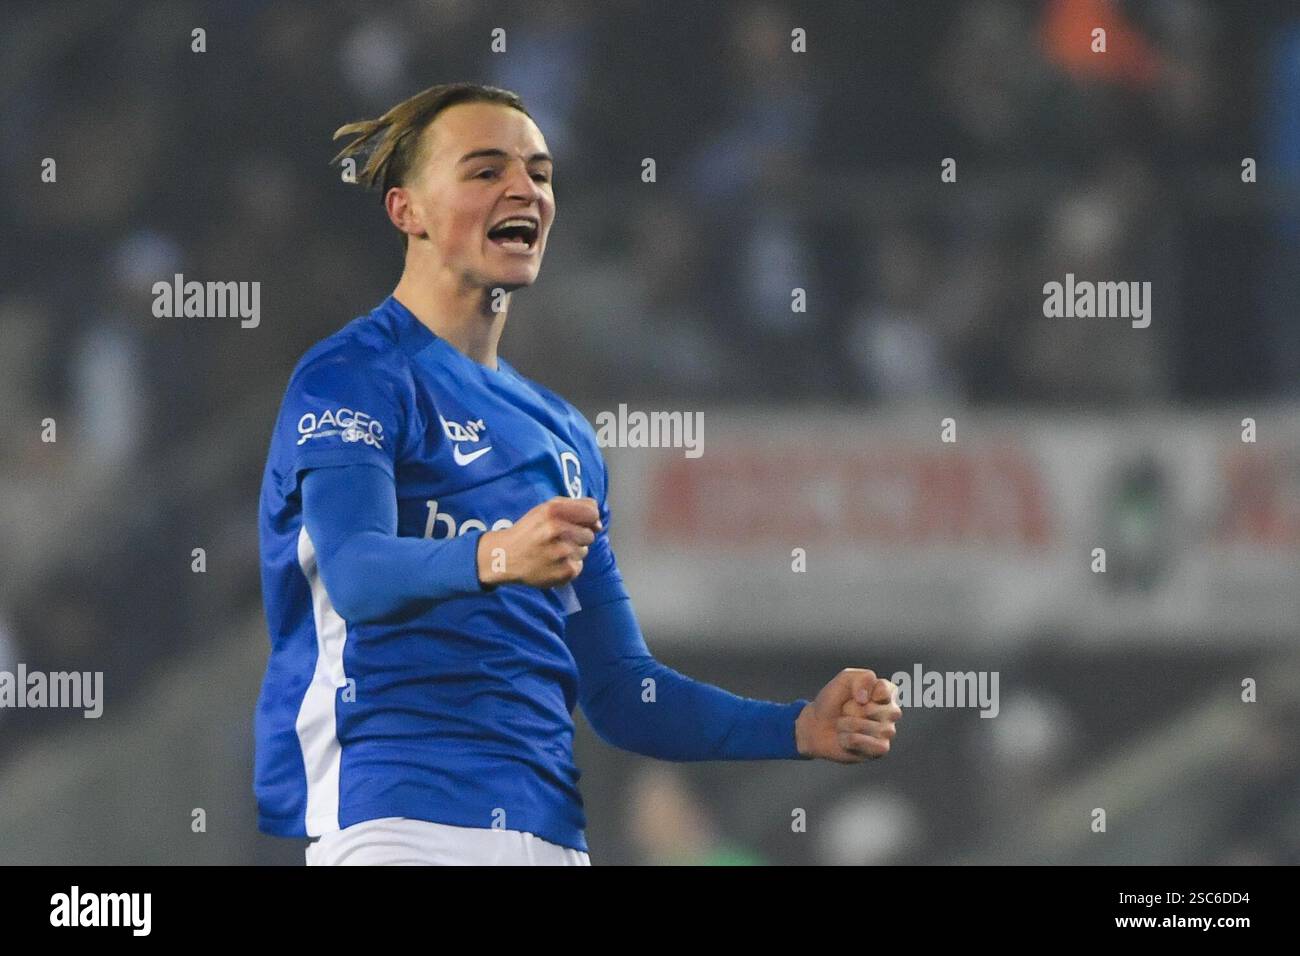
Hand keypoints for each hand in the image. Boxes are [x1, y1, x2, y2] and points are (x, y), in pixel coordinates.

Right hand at [477, 496, 601, 588]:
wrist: (505, 557)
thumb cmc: (528, 531)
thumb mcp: (544, 509)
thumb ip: (573, 507)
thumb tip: (598, 523)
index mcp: (554, 511)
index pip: (592, 512)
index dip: (589, 518)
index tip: (581, 522)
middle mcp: (558, 530)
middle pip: (590, 533)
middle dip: (578, 536)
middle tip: (558, 540)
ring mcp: (562, 553)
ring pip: (585, 551)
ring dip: (573, 551)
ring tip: (553, 552)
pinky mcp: (565, 571)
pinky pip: (579, 566)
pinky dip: (568, 566)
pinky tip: (552, 564)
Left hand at [795, 668, 901, 763]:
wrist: (816, 725)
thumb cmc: (833, 701)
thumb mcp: (844, 680)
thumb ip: (861, 678)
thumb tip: (866, 699)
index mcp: (885, 691)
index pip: (886, 689)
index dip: (864, 691)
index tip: (853, 695)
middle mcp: (891, 711)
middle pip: (881, 710)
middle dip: (853, 710)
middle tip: (845, 711)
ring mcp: (887, 731)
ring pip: (873, 728)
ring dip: (848, 725)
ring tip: (842, 725)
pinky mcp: (880, 749)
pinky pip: (870, 745)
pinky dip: (850, 740)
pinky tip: (845, 738)